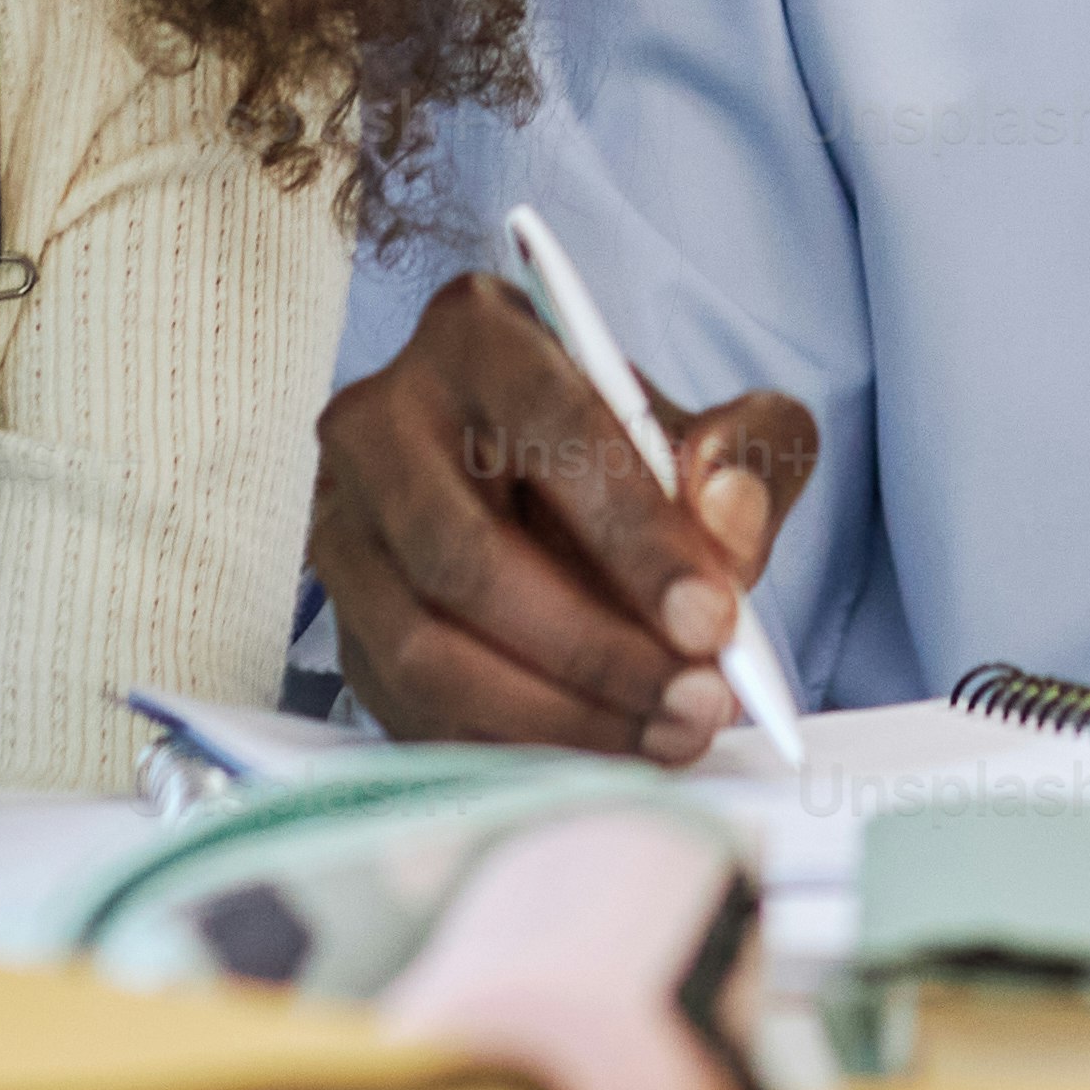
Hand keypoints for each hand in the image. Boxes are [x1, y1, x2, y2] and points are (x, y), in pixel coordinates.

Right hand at [310, 276, 814, 757]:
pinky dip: (508, 748)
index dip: (635, 536)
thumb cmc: (628, 453)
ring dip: (553, 715)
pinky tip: (597, 752)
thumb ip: (750, 456)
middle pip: (466, 557)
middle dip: (594, 651)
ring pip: (423, 646)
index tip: (711, 620)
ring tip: (662, 735)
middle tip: (694, 700)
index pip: (551, 431)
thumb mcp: (715, 429)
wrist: (549, 488)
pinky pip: (407, 707)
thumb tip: (726, 516)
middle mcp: (381, 422)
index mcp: (476, 337)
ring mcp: (344, 526)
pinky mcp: (339, 618)